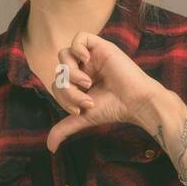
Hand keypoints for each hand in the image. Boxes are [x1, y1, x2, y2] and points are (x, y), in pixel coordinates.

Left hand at [42, 31, 163, 153]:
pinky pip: (80, 37)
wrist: (136, 103)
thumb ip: (64, 128)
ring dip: (71, 72)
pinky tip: (86, 61)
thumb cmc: (113, 109)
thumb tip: (50, 148)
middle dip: (68, 89)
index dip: (62, 97)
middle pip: (58, 70)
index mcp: (77, 82)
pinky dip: (77, 48)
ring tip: (87, 82)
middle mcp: (83, 68)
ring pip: (64, 55)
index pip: (57, 84)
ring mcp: (91, 57)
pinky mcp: (101, 47)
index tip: (79, 109)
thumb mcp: (83, 118)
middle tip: (85, 99)